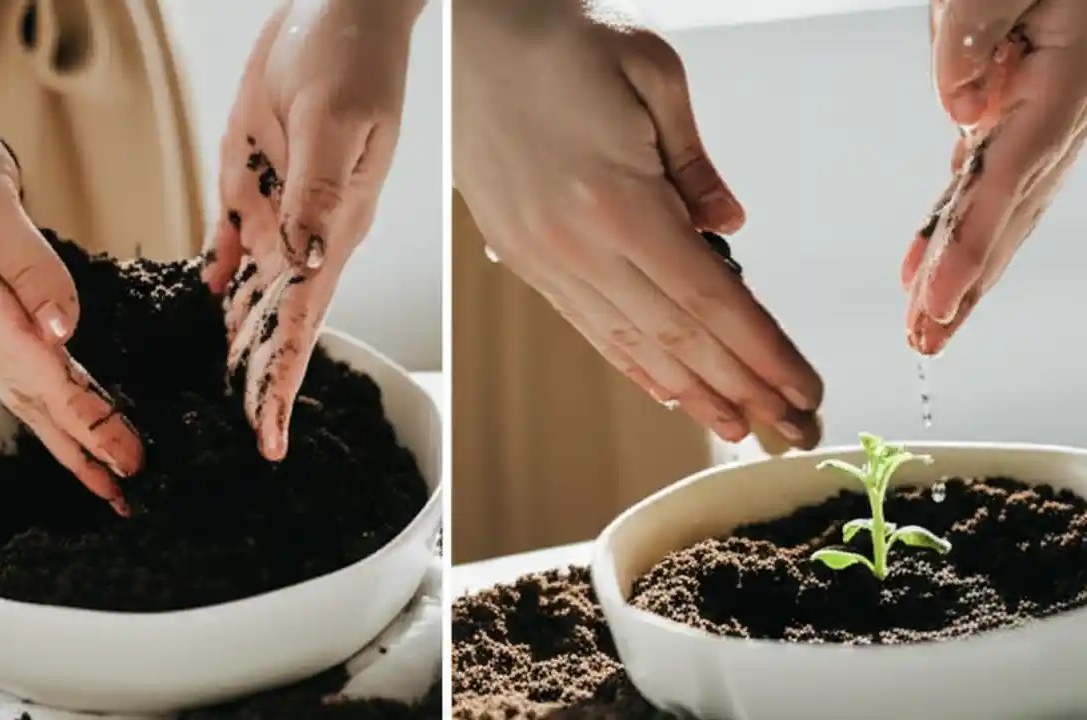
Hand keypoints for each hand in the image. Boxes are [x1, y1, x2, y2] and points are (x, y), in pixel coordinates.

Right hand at [0, 77, 139, 513]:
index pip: (43, 381)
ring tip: (106, 470)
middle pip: (35, 403)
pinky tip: (72, 400)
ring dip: (69, 430)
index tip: (130, 463)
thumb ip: (27, 263)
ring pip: (27, 387)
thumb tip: (65, 330)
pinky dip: (53, 390)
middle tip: (127, 495)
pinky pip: (21, 357)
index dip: (90, 424)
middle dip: (83, 450)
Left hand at [203, 0, 421, 460]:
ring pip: (248, 298)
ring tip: (210, 399)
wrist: (341, 7)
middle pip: (274, 327)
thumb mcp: (333, 122)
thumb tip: (300, 262)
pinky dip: (211, 285)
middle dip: (254, 385)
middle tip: (228, 443)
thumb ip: (314, 194)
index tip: (269, 441)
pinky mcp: (249, 181)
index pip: (303, 324)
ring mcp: (276, 209)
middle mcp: (305, 232)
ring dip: (231, 347)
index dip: (283, 384)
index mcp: (332, 228)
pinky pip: (227, 246)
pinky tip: (198, 311)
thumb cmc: (351, 56)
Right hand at [453, 0, 822, 447]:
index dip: (761, 353)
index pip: (707, 299)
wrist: (469, 28)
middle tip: (792, 428)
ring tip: (736, 425)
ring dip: (689, 391)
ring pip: (628, 342)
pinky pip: (585, 323)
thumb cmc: (565, 35)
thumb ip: (693, 163)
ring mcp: (543, 256)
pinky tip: (662, 387)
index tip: (803, 389)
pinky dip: (629, 362)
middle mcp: (576, 244)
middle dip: (741, 388)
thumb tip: (728, 229)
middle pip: (674, 336)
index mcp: (617, 200)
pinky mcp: (522, 253)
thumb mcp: (652, 72)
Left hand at [905, 0, 1086, 353]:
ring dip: (959, 273)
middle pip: (1005, 217)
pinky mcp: (1018, 115)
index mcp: (1059, 88)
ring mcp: (1039, 121)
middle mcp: (1056, 117)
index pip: (1005, 182)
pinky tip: (926, 263)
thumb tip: (960, 110)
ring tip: (926, 329)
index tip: (932, 300)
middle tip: (925, 343)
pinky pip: (984, 185)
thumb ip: (973, 34)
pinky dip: (954, 230)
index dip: (968, 248)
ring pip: (996, 213)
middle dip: (964, 287)